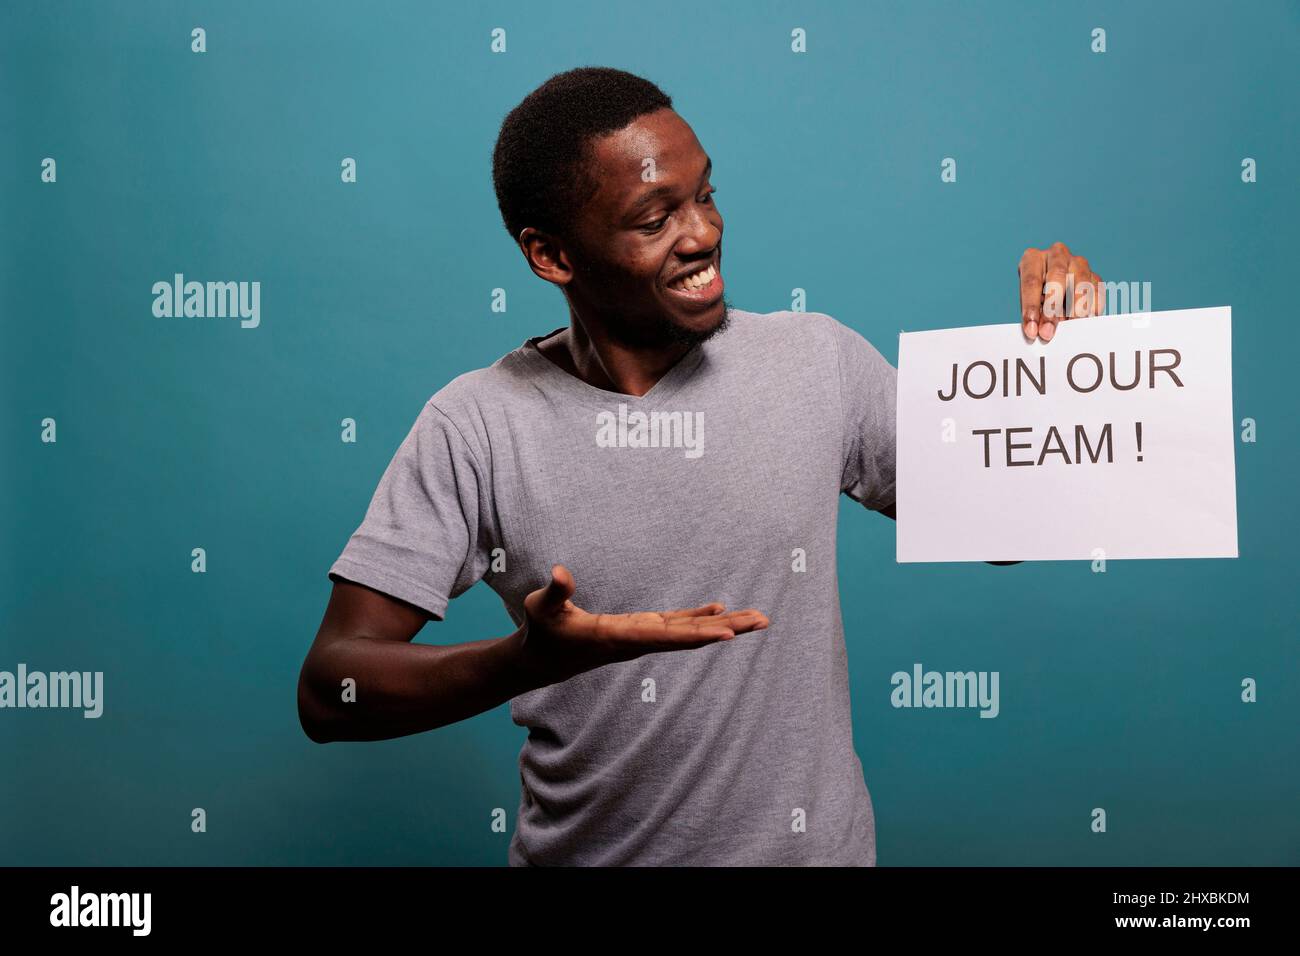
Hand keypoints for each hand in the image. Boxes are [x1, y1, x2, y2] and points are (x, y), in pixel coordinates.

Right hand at [517, 564, 768, 684]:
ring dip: (724, 624)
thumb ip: (555, 592)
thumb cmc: (542, 632)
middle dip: (728, 628)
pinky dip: (700, 617)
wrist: (542, 662)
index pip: (665, 637)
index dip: (697, 634)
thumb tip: (561, 571)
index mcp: (620, 636)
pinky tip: (721, 610)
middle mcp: (639, 640)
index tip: (730, 634)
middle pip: (691, 636)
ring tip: (758, 618)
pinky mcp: (640, 630)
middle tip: (764, 621)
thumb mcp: (542, 609)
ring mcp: (642, 636)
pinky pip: (677, 625)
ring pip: (690, 631)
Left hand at [1019, 241, 1104, 342]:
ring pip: (1080, 282)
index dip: (1031, 307)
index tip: (1031, 330)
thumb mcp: (1030, 303)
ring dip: (1075, 308)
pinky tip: (1087, 320)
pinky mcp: (1094, 275)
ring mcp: (1078, 262)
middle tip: (1049, 332)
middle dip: (1052, 307)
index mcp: (1033, 258)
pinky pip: (1096, 290)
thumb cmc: (1036, 295)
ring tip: (1070, 328)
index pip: (1031, 281)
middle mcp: (1057, 254)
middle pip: (1056, 276)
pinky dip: (1092, 306)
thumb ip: (1035, 315)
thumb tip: (1044, 331)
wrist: (1054, 288)